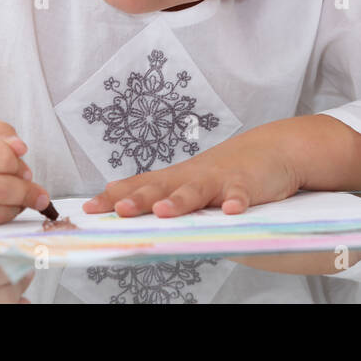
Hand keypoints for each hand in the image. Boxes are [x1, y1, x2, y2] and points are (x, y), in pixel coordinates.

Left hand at [81, 122, 303, 217]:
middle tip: (119, 211)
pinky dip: (237, 201)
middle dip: (139, 199)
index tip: (88, 209)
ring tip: (164, 212)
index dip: (114, 198)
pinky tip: (232, 210)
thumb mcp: (187, 179)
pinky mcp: (246, 184)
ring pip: (196, 190)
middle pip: (161, 187)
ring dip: (180, 200)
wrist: (272, 148)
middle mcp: (192, 177)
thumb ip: (156, 190)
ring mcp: (219, 179)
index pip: (139, 186)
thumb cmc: (224, 169)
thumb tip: (116, 200)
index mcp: (176, 178)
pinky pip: (241, 194)